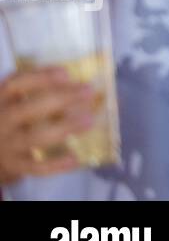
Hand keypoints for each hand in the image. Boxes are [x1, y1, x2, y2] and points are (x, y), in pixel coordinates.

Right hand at [0, 67, 100, 185]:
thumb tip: (75, 82)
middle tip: (88, 92)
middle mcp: (0, 123)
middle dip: (59, 99)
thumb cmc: (12, 119)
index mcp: (0, 101)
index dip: (39, 77)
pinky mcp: (15, 166)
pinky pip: (36, 167)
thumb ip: (37, 89)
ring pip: (34, 138)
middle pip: (26, 110)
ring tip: (89, 120)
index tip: (66, 73)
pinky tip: (76, 158)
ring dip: (63, 128)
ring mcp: (7, 146)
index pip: (14, 85)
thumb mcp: (15, 100)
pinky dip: (56, 164)